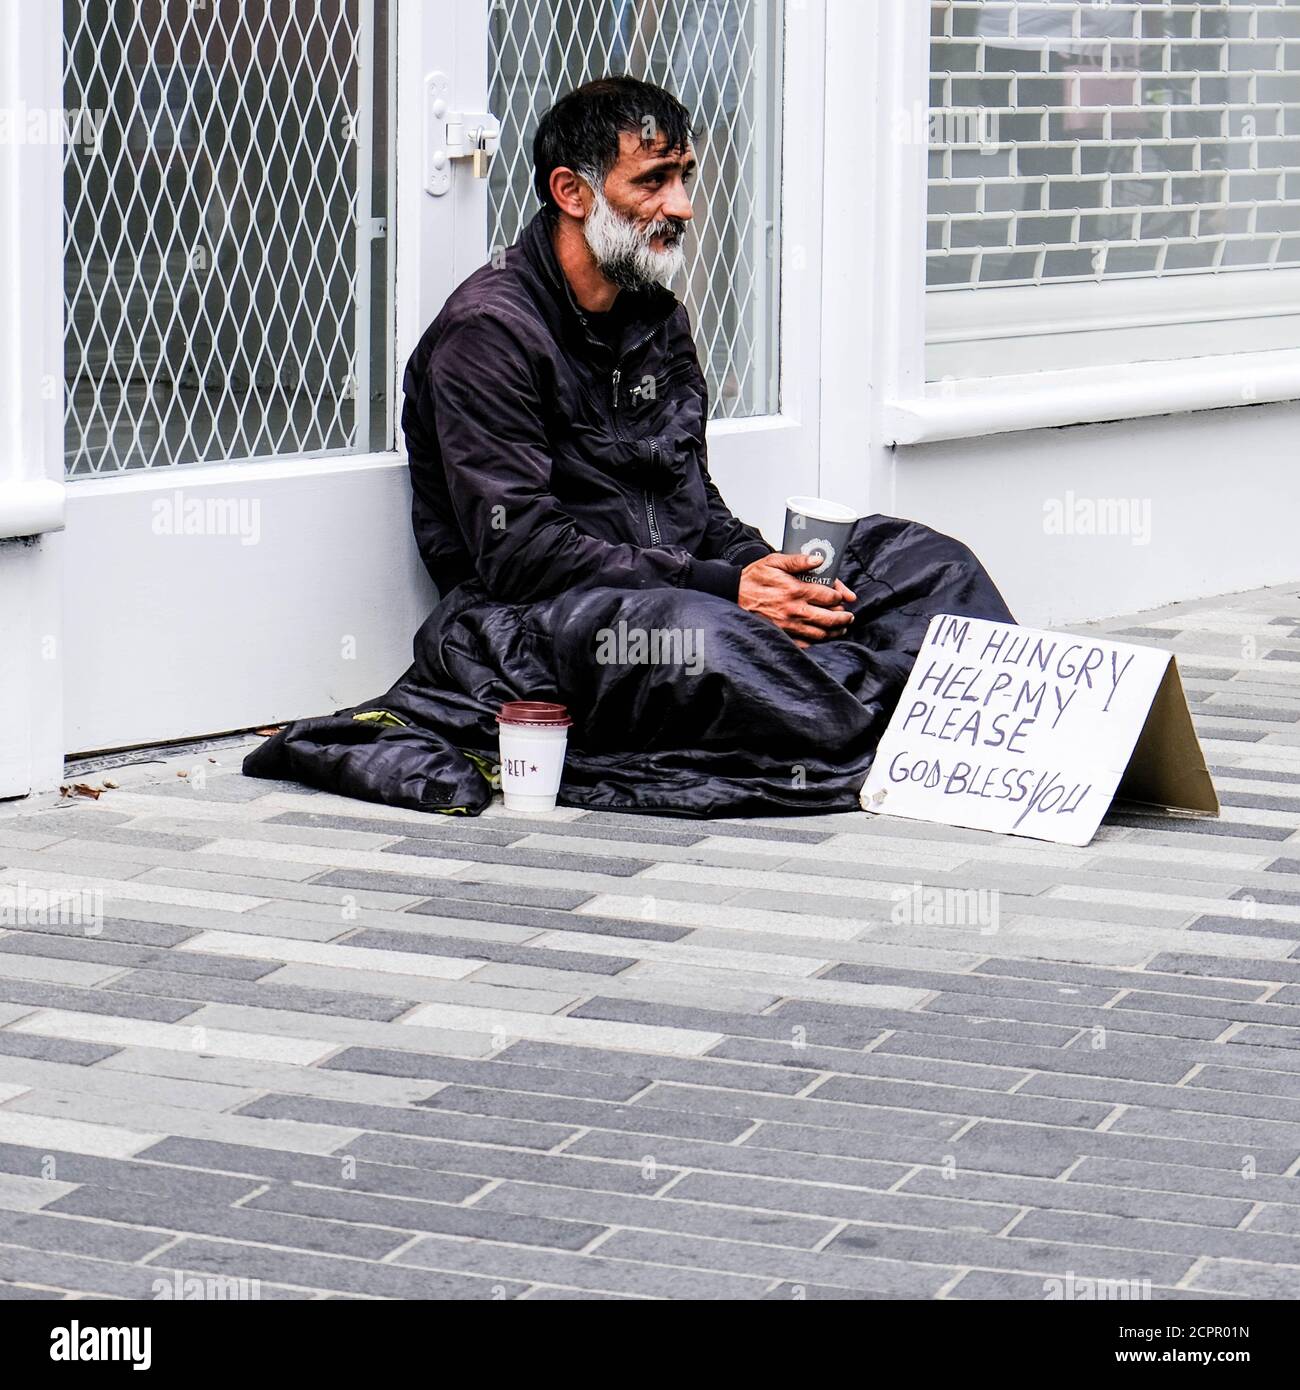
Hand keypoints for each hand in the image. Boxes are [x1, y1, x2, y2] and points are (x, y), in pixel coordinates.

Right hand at [737, 552, 857, 644]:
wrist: (733, 595)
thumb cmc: (753, 578)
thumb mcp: (773, 561)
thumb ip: (797, 560)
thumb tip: (819, 559)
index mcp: (795, 590)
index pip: (827, 596)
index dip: (839, 596)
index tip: (841, 596)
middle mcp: (794, 610)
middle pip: (828, 618)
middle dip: (843, 617)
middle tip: (848, 616)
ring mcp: (788, 625)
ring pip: (820, 633)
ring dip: (834, 631)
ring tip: (841, 627)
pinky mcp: (782, 635)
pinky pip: (805, 643)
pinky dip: (817, 642)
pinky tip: (822, 637)